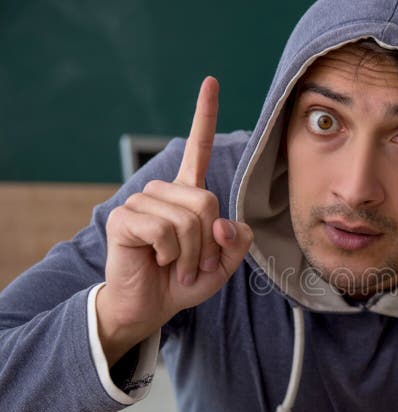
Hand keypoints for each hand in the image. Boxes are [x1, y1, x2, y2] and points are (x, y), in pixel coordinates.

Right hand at [97, 76, 252, 364]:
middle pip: (207, 200)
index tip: (211, 81)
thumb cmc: (185, 281)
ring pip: (188, 218)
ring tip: (177, 266)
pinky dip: (172, 254)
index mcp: (187, 194)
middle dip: (209, 242)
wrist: (150, 306)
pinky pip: (164, 230)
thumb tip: (224, 223)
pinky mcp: (124, 218)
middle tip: (195, 264)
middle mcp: (163, 191)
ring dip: (191, 254)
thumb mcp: (224, 263)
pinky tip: (159, 260)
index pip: (198, 148)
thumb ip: (236, 241)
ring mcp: (141, 202)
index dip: (204, 116)